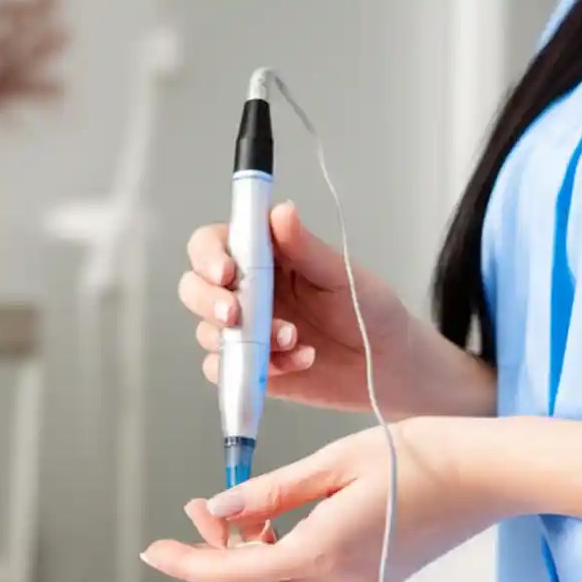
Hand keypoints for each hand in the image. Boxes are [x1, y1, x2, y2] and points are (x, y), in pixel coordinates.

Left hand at [141, 418, 501, 581]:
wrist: (490, 474)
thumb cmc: (420, 454)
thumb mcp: (334, 461)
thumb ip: (272, 490)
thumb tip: (219, 509)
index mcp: (323, 549)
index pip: (236, 570)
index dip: (188, 561)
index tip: (152, 550)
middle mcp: (339, 577)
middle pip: (255, 579)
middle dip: (217, 549)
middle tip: (195, 507)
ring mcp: (361, 581)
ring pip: (284, 575)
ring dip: (253, 546)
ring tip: (235, 504)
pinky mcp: (377, 574)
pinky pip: (315, 568)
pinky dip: (287, 546)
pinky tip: (285, 513)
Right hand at [180, 201, 414, 412]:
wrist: (387, 363)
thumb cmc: (369, 309)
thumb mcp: (342, 274)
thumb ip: (306, 247)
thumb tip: (281, 211)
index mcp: (263, 257)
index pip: (212, 244)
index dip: (208, 255)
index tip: (226, 272)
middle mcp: (247, 291)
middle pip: (194, 288)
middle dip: (208, 301)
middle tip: (236, 315)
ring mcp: (246, 331)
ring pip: (209, 332)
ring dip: (246, 339)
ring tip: (294, 340)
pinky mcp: (252, 367)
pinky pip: (230, 370)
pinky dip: (258, 368)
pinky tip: (299, 361)